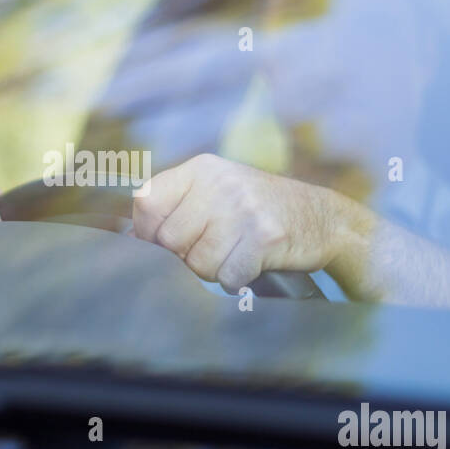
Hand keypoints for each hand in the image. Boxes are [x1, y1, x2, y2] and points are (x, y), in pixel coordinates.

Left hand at [132, 153, 347, 292]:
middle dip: (186, 257)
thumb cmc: (257, 211)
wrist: (323, 218)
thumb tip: (126, 240)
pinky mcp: (265, 236)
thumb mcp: (215, 193)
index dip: (146, 234)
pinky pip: (228, 277)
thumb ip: (173, 209)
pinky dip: (238, 280)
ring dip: (215, 270)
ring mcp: (243, 208)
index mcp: (201, 169)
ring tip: (236, 254)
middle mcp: (220, 183)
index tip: (163, 246)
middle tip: (214, 250)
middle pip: (169, 241)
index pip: (146, 203)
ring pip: (197, 264)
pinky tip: (253, 263)